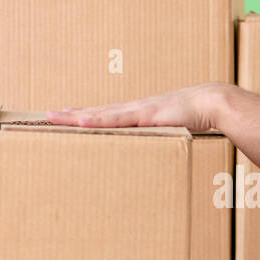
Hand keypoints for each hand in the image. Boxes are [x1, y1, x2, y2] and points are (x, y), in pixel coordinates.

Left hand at [44, 82, 229, 132]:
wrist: (213, 103)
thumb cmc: (196, 117)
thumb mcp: (174, 132)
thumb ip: (162, 140)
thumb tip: (156, 156)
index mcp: (138, 114)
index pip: (105, 115)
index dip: (84, 115)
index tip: (64, 117)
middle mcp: (132, 109)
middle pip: (94, 112)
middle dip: (70, 114)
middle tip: (46, 116)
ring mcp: (136, 110)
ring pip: (99, 114)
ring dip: (75, 116)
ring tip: (52, 117)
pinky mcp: (144, 115)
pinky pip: (115, 119)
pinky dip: (96, 119)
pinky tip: (79, 120)